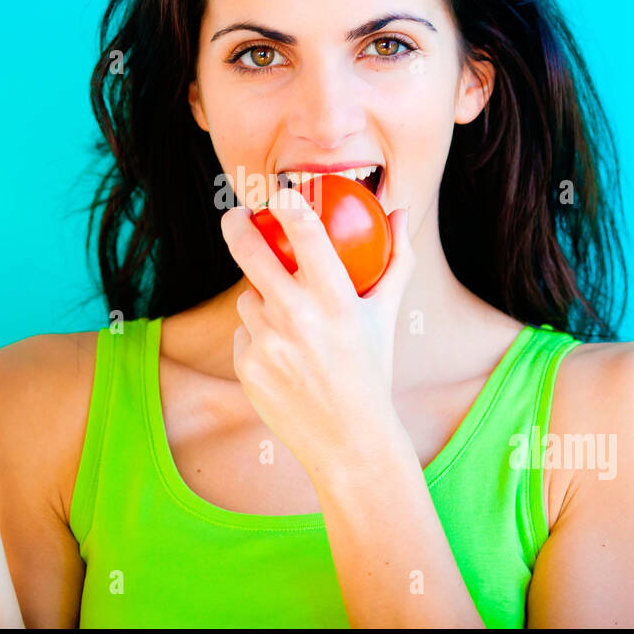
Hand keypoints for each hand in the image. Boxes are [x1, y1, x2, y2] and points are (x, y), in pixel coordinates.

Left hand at [219, 187, 416, 477]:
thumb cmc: (372, 372)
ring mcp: (268, 343)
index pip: (306, 233)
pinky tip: (285, 362)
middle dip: (236, 225)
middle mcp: (298, 318)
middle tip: (236, 215)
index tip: (279, 191)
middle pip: (250, 252)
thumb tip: (398, 211)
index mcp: (336, 301)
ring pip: (249, 299)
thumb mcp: (386, 316)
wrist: (349, 441)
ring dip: (263, 302)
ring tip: (294, 331)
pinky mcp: (247, 366)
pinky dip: (259, 339)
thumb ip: (395, 259)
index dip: (287, 202)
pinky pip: (245, 334)